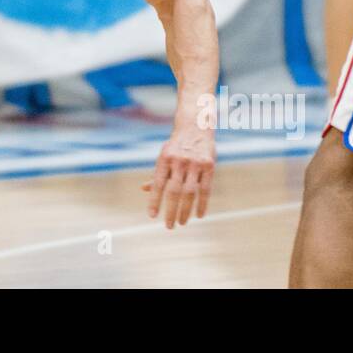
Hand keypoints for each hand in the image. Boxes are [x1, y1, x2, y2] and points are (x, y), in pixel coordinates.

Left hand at [143, 113, 214, 228]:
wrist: (195, 126)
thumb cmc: (177, 146)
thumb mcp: (165, 156)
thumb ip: (157, 174)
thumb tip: (143, 189)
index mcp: (165, 159)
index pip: (158, 184)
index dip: (154, 200)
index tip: (151, 216)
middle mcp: (179, 161)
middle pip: (173, 191)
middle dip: (170, 211)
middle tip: (168, 226)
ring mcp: (195, 163)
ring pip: (189, 192)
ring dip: (185, 210)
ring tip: (181, 223)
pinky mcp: (209, 165)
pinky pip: (206, 189)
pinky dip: (202, 204)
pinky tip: (199, 215)